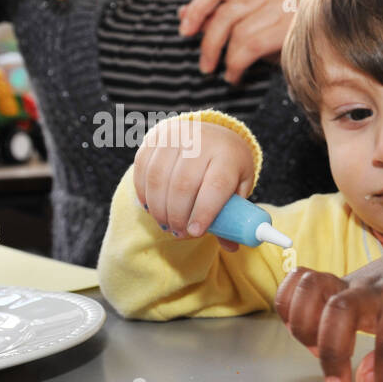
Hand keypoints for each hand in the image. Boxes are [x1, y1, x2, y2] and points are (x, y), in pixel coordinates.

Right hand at [132, 118, 256, 250]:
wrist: (213, 134)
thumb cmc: (228, 167)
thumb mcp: (239, 187)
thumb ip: (234, 215)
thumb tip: (231, 247)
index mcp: (228, 156)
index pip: (215, 186)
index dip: (203, 212)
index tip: (195, 232)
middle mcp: (201, 142)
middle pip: (183, 184)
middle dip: (177, 215)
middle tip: (179, 232)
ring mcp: (176, 136)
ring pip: (159, 177)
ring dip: (158, 207)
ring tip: (165, 224)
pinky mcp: (155, 138)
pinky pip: (143, 168)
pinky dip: (144, 193)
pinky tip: (151, 207)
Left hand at [178, 0, 297, 84]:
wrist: (326, 57)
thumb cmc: (285, 41)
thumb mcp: (250, 25)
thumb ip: (219, 17)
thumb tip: (183, 14)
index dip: (197, 8)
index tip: (185, 30)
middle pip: (226, 11)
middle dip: (208, 41)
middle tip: (204, 65)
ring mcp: (286, 5)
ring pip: (238, 30)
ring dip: (224, 57)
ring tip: (222, 73)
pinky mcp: (292, 28)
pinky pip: (251, 46)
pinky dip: (237, 64)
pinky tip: (235, 76)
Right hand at [274, 247, 382, 381]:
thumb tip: (366, 380)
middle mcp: (373, 289)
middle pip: (340, 311)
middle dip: (332, 355)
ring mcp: (349, 280)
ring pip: (312, 290)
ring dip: (305, 328)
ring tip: (318, 354)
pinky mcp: (331, 280)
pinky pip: (296, 281)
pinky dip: (288, 306)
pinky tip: (304, 332)